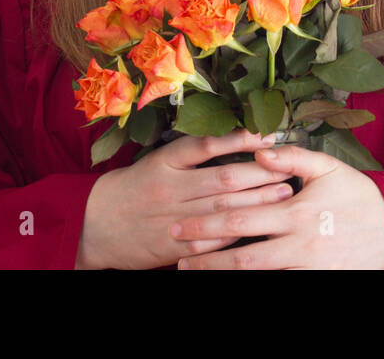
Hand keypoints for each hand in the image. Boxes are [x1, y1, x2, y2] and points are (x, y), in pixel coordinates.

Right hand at [76, 128, 296, 269]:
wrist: (95, 223)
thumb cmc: (134, 188)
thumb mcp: (156, 161)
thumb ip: (191, 154)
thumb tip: (236, 142)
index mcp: (165, 162)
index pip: (207, 145)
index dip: (240, 140)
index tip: (267, 137)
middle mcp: (170, 188)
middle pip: (224, 178)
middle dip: (260, 174)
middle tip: (288, 170)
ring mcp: (173, 218)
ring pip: (223, 208)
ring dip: (257, 201)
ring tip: (283, 194)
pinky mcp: (174, 246)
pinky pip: (211, 240)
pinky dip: (236, 233)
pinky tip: (258, 227)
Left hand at [168, 143, 383, 268]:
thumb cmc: (359, 196)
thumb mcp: (329, 168)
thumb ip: (292, 158)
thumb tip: (259, 152)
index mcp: (297, 212)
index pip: (241, 220)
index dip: (207, 224)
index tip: (180, 225)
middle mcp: (299, 245)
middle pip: (241, 255)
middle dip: (205, 256)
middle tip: (175, 253)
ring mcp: (308, 268)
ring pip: (256, 275)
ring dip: (221, 273)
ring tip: (191, 271)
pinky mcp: (317, 281)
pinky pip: (278, 284)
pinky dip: (253, 282)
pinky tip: (230, 279)